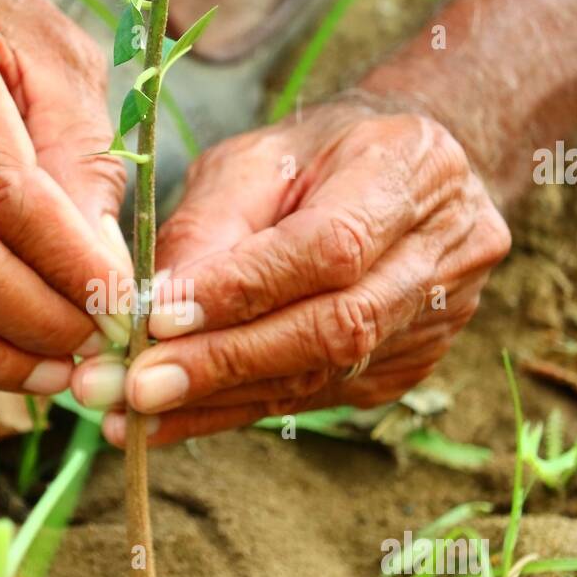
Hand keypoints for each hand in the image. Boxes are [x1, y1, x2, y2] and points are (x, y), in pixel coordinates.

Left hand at [70, 101, 510, 444]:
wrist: (399, 175)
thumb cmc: (314, 156)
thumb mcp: (254, 158)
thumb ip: (210, 227)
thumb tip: (155, 311)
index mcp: (410, 169)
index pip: (328, 246)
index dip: (242, 289)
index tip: (158, 319)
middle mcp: (442, 249)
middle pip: (335, 327)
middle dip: (224, 362)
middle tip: (133, 387)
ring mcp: (436, 317)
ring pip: (323, 375)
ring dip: (220, 400)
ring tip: (136, 413)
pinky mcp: (409, 366)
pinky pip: (316, 398)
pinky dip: (237, 409)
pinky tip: (175, 419)